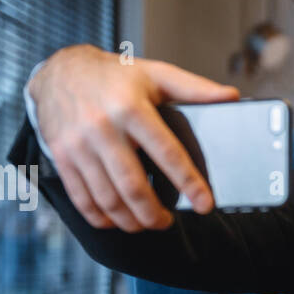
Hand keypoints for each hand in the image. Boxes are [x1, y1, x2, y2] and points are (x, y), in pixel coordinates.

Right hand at [29, 43, 239, 230]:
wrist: (61, 70)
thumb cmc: (115, 76)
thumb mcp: (156, 74)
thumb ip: (194, 88)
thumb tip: (232, 97)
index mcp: (132, 108)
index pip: (167, 153)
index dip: (189, 183)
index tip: (205, 204)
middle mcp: (103, 127)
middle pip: (133, 186)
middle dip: (154, 213)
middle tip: (167, 222)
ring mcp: (78, 144)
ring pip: (107, 198)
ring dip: (130, 221)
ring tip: (146, 223)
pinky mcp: (61, 156)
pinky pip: (81, 197)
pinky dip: (100, 218)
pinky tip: (116, 221)